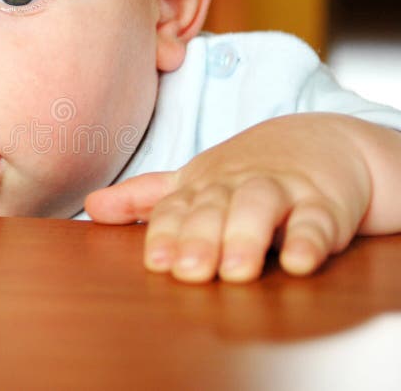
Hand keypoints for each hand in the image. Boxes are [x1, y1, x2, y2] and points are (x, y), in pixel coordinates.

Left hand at [86, 114, 380, 282]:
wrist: (320, 142)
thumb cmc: (244, 173)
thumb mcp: (192, 183)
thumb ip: (144, 198)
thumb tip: (90, 206)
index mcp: (202, 185)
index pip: (178, 208)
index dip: (167, 234)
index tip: (157, 262)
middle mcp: (236, 184)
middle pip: (215, 208)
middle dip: (201, 238)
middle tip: (190, 272)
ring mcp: (281, 190)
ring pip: (261, 207)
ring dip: (247, 237)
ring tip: (237, 270)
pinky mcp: (324, 203)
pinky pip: (317, 220)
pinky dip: (309, 239)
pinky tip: (298, 262)